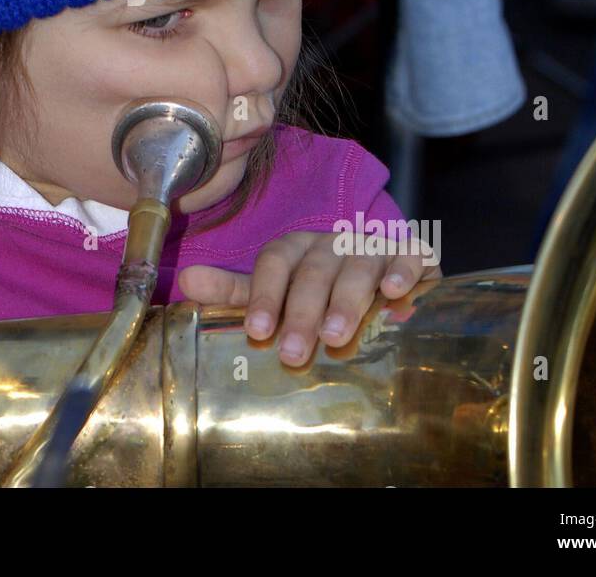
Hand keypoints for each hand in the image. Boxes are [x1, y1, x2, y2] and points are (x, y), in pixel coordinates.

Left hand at [177, 230, 441, 365]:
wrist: (386, 274)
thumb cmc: (322, 290)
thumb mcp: (278, 292)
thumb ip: (236, 290)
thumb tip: (184, 281)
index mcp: (297, 249)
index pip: (275, 261)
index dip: (265, 294)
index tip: (257, 331)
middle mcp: (332, 243)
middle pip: (313, 270)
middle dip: (302, 311)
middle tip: (293, 352)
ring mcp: (372, 247)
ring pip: (357, 266)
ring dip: (346, 300)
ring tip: (336, 336)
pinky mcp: (411, 255)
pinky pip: (409, 257)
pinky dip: (403, 272)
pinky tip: (394, 295)